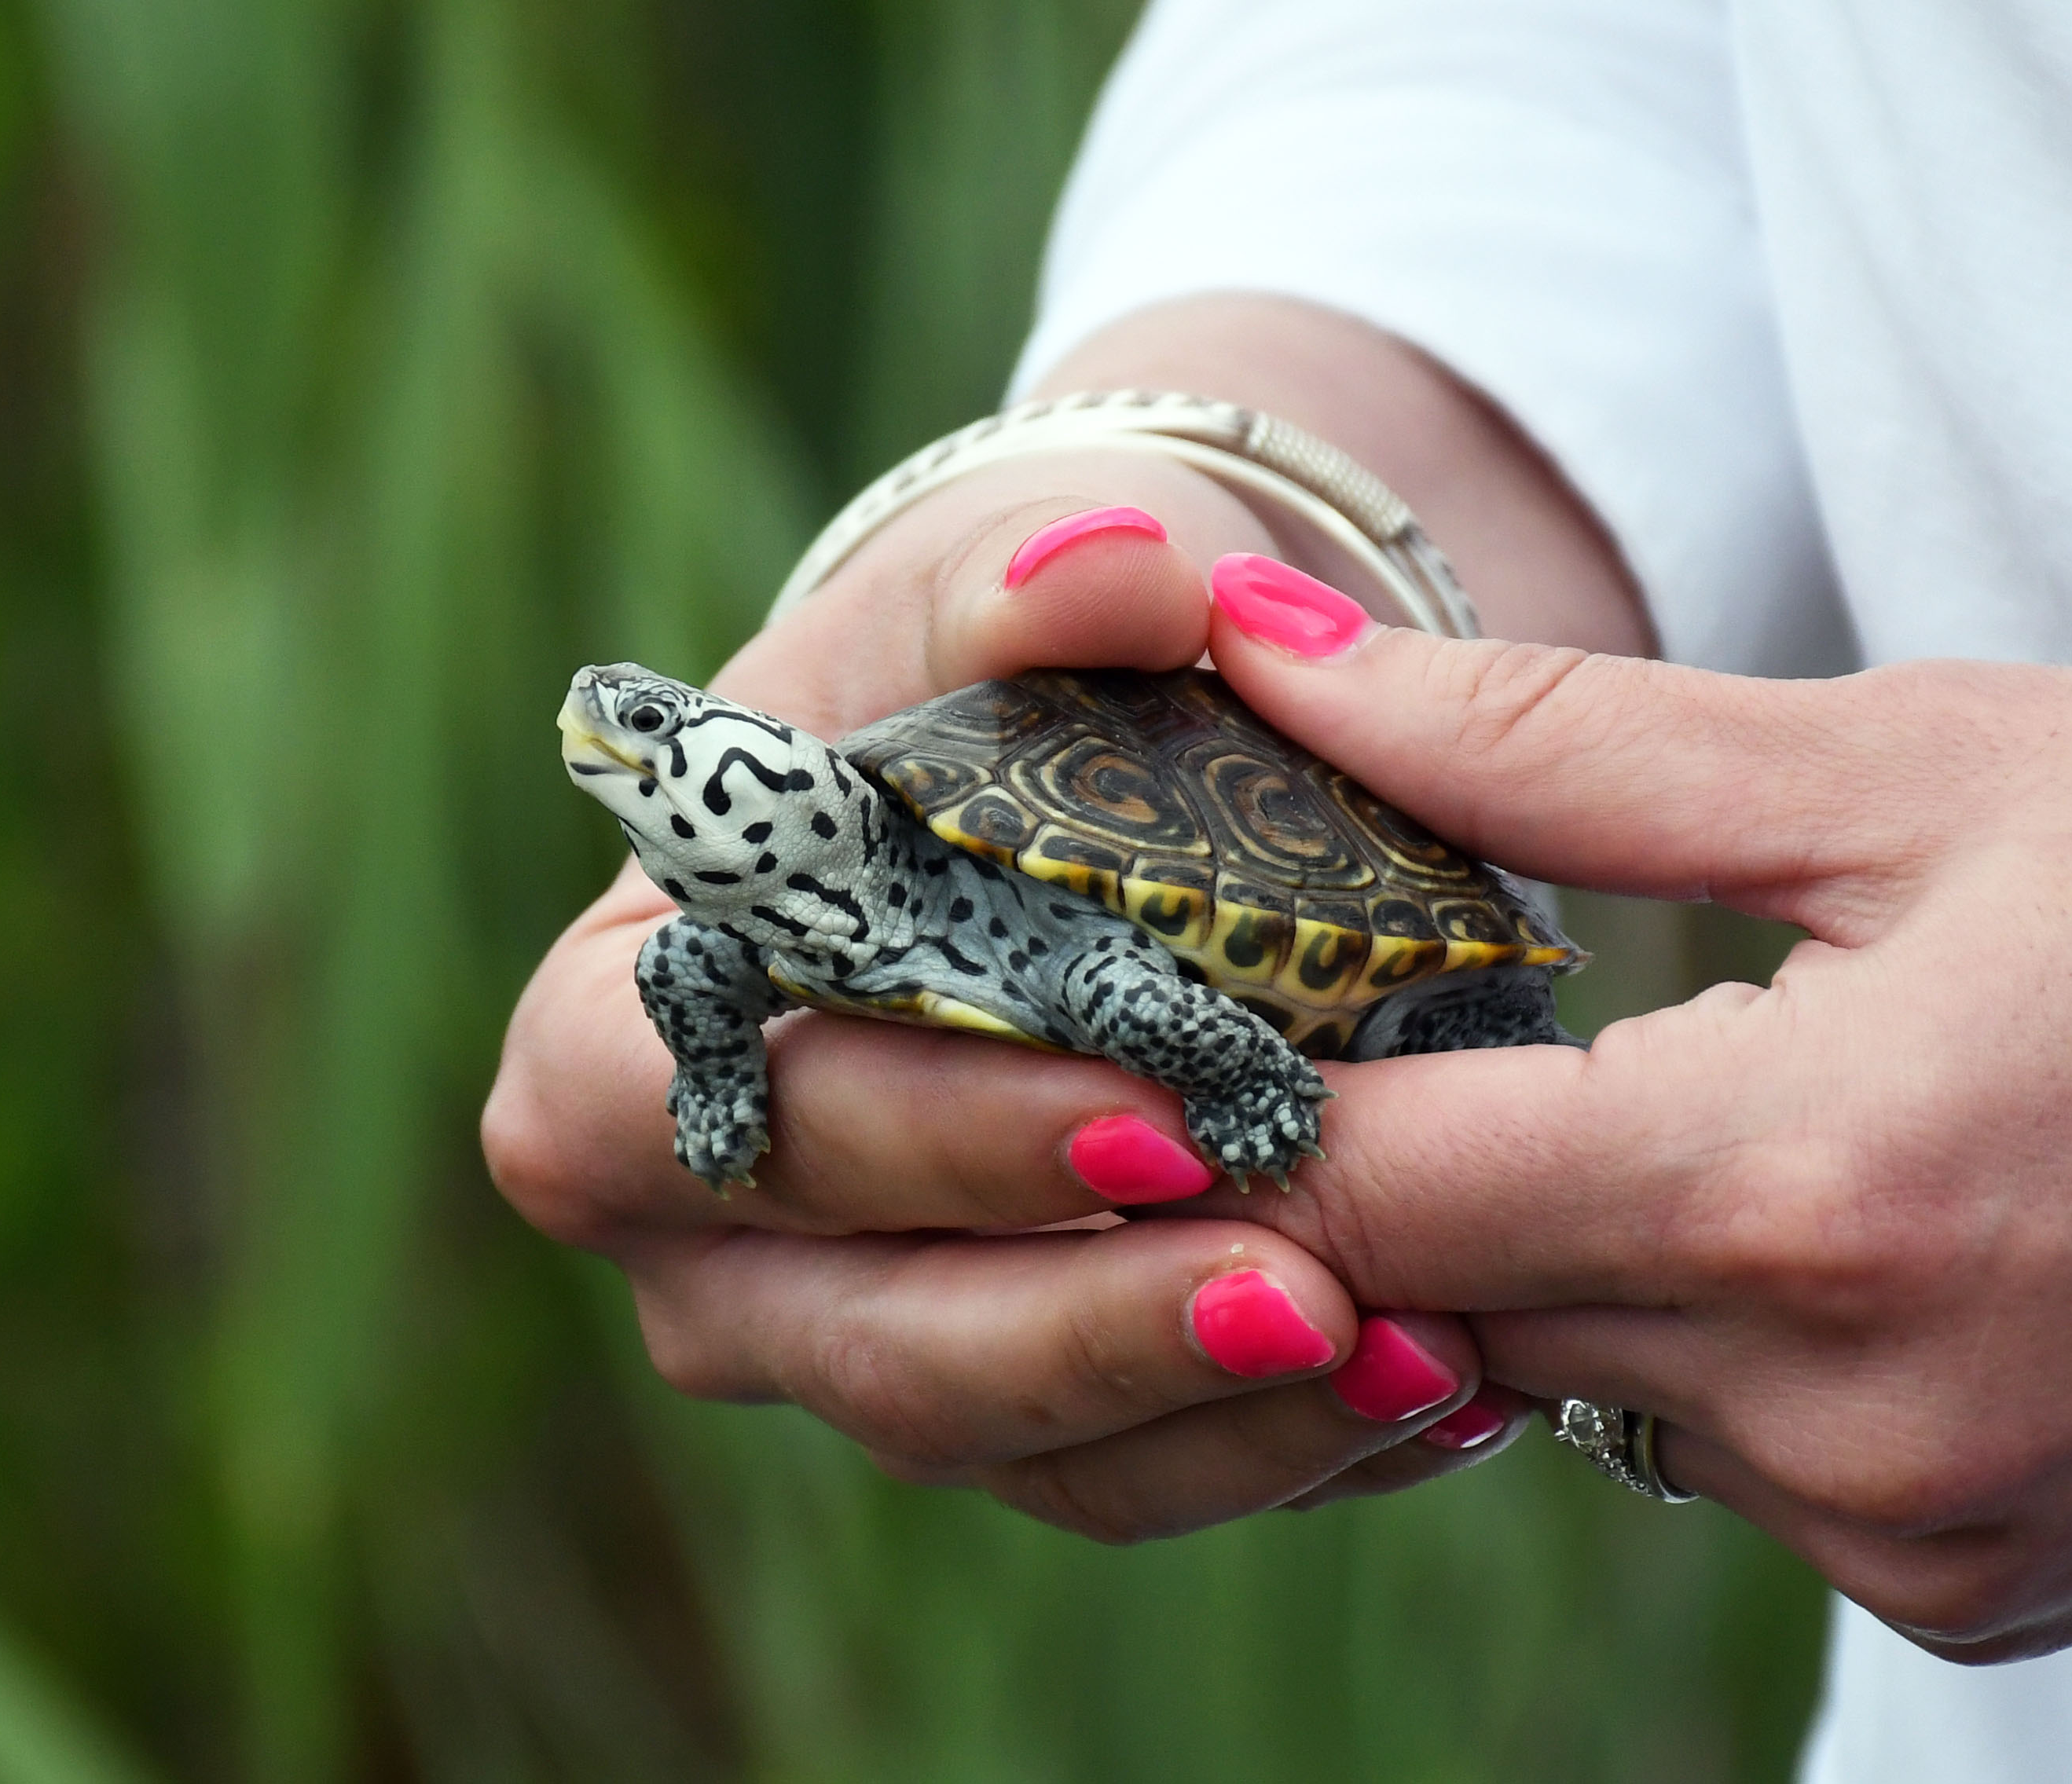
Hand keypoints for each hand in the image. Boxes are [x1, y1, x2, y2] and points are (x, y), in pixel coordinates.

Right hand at [488, 446, 1528, 1542]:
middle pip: (859, 1333)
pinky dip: (1284, 1436)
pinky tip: (1446, 1376)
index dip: (902, 1133)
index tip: (1135, 1108)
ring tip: (1421, 1348)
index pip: (695, 1121)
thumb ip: (1024, 589)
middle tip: (1307, 1285)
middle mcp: (709, 1224)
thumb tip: (1118, 573)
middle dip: (1090, 1321)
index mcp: (624, 1029)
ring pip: (1005, 1440)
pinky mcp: (1005, 1402)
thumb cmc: (981, 679)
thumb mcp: (988, 597)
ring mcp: (849, 1331)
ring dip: (1213, 1412)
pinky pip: (1128, 1472)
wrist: (1072, 766)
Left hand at [1199, 586, 2071, 1659]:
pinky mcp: (1974, 1585)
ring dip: (1557, 1248)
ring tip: (1678, 1081)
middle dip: (1392, 1161)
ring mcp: (1913, 1528)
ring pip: (1568, 1386)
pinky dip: (1704, 1337)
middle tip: (1413, 1006)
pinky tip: (1819, 1211)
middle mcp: (1840, 1415)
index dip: (1231, 1099)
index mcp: (1804, 1189)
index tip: (1177, 1006)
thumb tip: (1264, 651)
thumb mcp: (1914, 766)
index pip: (1359, 1190)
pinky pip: (1718, 1458)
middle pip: (1438, 1302)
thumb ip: (1547, 741)